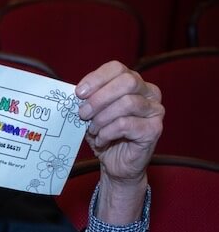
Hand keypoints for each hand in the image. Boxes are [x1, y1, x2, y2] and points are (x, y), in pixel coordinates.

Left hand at [76, 61, 163, 221]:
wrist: (115, 163)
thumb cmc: (104, 134)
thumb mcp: (92, 113)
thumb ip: (87, 99)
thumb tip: (76, 92)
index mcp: (134, 82)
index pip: (117, 68)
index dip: (96, 79)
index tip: (78, 94)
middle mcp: (149, 93)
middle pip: (126, 82)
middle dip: (99, 98)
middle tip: (83, 113)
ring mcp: (155, 111)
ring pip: (127, 103)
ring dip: (102, 118)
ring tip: (93, 130)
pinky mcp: (154, 129)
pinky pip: (126, 124)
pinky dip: (107, 133)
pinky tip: (102, 140)